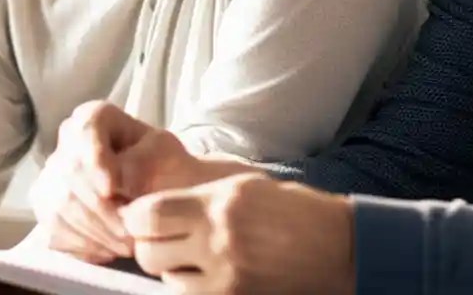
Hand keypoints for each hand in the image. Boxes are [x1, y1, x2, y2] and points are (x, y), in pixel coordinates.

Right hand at [29, 101, 201, 262]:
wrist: (167, 198)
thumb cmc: (168, 170)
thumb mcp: (165, 158)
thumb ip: (139, 165)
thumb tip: (107, 187)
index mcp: (95, 117)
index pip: (83, 131)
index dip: (93, 161)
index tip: (113, 190)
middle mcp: (67, 143)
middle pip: (68, 173)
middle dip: (101, 209)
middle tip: (130, 234)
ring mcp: (52, 176)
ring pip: (58, 206)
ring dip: (94, 232)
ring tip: (125, 246)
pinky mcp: (47, 209)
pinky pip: (53, 230)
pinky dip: (82, 245)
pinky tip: (108, 251)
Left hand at [121, 174, 354, 294]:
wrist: (337, 246)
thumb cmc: (293, 210)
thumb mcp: (244, 188)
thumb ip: (199, 199)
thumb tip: (155, 210)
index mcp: (219, 203)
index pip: (149, 214)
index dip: (135, 217)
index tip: (141, 217)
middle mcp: (218, 240)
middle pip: (148, 251)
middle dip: (148, 245)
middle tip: (163, 238)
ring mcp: (226, 275)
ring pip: (165, 279)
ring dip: (169, 268)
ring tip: (191, 256)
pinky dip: (190, 287)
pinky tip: (207, 275)